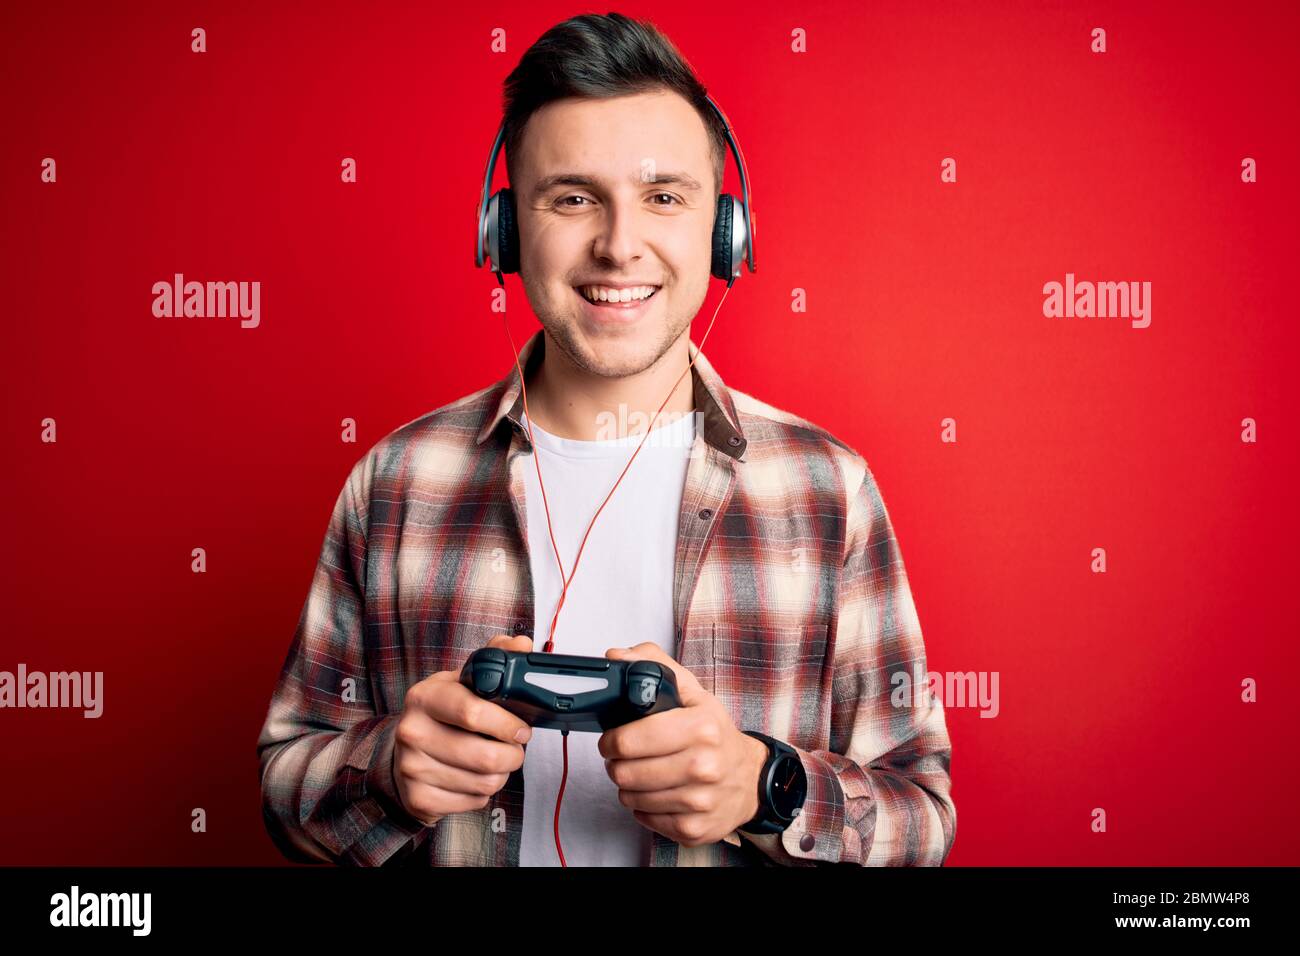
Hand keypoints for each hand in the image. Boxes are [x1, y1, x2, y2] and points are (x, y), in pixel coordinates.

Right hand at [391, 634, 534, 825]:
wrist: (404, 751)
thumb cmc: (443, 713)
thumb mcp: (463, 680)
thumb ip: (496, 657)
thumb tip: (522, 644)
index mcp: (425, 696)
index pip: (473, 712)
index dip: (507, 724)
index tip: (523, 729)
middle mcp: (412, 731)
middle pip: (484, 756)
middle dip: (513, 755)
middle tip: (515, 749)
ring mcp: (411, 767)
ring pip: (484, 782)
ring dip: (501, 774)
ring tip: (495, 762)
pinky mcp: (418, 798)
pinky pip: (473, 802)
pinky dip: (483, 793)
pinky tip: (474, 778)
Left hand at [598, 642, 768, 847]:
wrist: (751, 778)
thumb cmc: (716, 734)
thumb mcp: (692, 692)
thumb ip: (653, 665)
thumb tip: (615, 657)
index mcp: (700, 727)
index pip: (629, 740)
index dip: (611, 739)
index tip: (612, 737)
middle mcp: (703, 766)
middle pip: (625, 773)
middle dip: (617, 763)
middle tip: (624, 756)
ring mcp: (699, 801)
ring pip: (631, 798)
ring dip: (629, 786)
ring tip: (642, 773)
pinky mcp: (694, 829)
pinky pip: (645, 819)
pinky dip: (644, 807)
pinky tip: (658, 792)